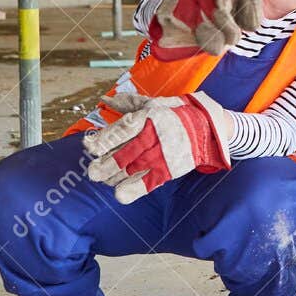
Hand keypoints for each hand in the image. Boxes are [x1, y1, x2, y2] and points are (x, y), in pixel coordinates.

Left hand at [82, 92, 234, 203]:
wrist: (206, 128)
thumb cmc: (174, 114)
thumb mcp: (154, 103)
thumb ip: (127, 103)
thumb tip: (104, 101)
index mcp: (147, 118)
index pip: (121, 130)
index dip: (103, 140)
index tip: (90, 147)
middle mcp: (153, 137)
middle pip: (124, 154)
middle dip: (105, 165)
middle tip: (93, 172)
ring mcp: (161, 155)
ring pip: (132, 170)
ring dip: (114, 177)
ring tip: (105, 179)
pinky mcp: (168, 170)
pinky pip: (148, 183)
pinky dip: (132, 190)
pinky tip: (120, 194)